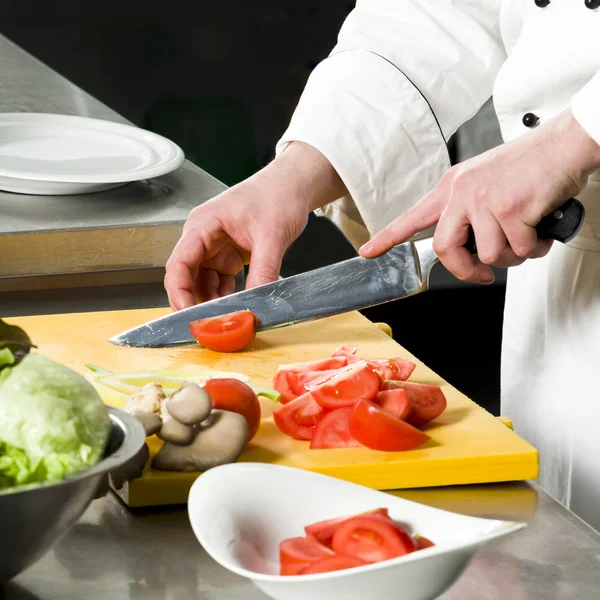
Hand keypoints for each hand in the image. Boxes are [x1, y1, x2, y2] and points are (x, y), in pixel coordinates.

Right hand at [165, 142, 346, 309]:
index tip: (187, 315)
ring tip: (227, 318)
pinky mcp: (229, 255)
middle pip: (187, 277)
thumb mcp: (271, 236)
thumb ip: (263, 271)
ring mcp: (215, 248)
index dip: (178, 292)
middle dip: (195, 302)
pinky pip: (220, 282)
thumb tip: (255, 303)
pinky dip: (226, 296)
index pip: (179, 263)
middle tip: (208, 325)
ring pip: (203, 283)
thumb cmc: (278, 195)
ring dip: (212, 302)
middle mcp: (203, 237)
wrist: (294, 185)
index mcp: (203, 225)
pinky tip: (237, 306)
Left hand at [360, 109, 599, 283]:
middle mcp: (462, 192)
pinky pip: (519, 249)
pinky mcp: (510, 209)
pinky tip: (539, 228)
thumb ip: (468, 210)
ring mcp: (485, 201)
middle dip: (465, 271)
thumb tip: (469, 247)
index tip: (370, 250)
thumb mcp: (484, 180)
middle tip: (482, 275)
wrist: (564, 144)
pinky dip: (534, 247)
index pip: (413, 216)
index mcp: (452, 186)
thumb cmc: (530, 165)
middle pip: (445, 248)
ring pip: (490, 255)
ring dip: (513, 253)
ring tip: (526, 232)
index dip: (388, 237)